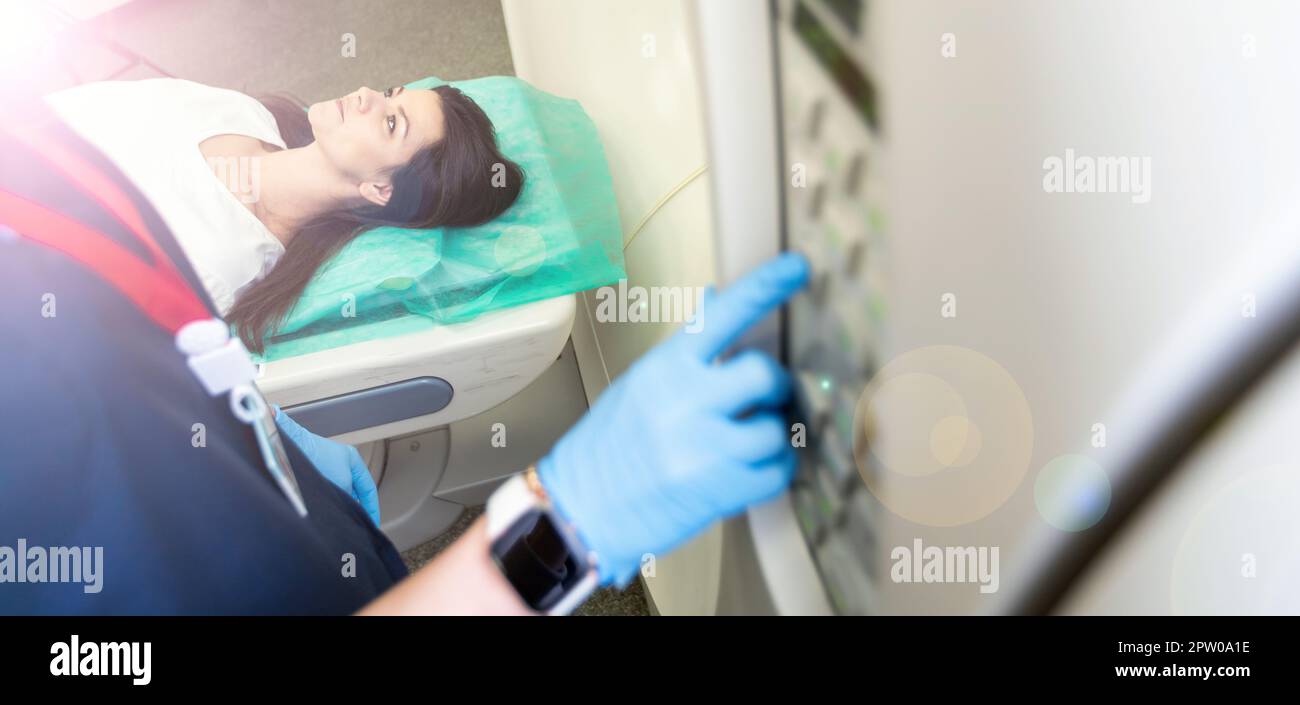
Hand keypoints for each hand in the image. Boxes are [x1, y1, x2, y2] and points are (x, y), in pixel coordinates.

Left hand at [274, 407, 380, 526]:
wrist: (289, 449)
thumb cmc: (318, 458)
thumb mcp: (343, 481)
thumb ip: (349, 496)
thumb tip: (348, 510)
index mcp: (353, 460)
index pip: (368, 489)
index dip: (372, 508)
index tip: (372, 523)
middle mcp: (340, 463)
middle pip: (354, 491)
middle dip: (355, 508)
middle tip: (357, 525)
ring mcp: (324, 467)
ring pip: (338, 493)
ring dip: (339, 505)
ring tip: (340, 519)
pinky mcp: (310, 474)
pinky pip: (324, 492)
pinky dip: (327, 501)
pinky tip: (325, 510)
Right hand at [538, 253, 809, 584]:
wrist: (581, 507)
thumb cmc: (609, 444)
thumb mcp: (642, 383)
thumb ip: (687, 348)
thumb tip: (718, 297)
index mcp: (665, 368)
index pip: (723, 314)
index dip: (765, 286)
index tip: (797, 267)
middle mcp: (684, 403)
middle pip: (764, 373)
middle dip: (775, 385)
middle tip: (766, 396)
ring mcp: (702, 448)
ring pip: (775, 428)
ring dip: (773, 434)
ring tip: (749, 439)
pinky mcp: (718, 490)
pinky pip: (777, 472)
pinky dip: (774, 469)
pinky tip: (751, 467)